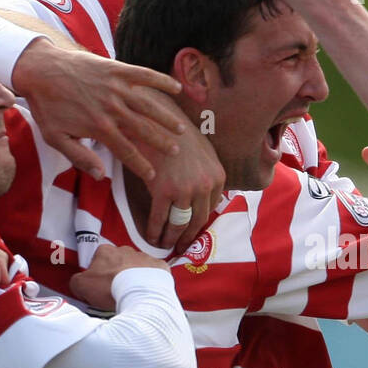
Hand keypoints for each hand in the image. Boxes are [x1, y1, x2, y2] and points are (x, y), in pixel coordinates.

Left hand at [12, 40, 188, 182]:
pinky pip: (144, 75)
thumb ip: (79, 157)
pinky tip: (177, 89)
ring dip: (166, 118)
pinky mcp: (116, 70)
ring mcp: (116, 88)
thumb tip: (100, 176)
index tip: (152, 175)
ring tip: (180, 129)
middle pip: (144, 130)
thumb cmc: (46, 105)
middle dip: (161, 143)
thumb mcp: (55, 137)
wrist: (39, 69)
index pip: (126, 152)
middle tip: (175, 152)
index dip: (141, 166)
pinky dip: (162, 81)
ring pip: (149, 106)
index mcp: (99, 128)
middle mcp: (112, 109)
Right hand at [70, 243, 168, 310]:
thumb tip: (78, 283)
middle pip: (118, 262)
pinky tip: (146, 292)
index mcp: (105, 251)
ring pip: (136, 268)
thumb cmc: (111, 288)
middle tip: (115, 292)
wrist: (140, 295)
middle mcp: (126, 250)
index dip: (97, 275)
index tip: (99, 287)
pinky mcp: (160, 267)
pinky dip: (151, 282)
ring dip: (133, 278)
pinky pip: (154, 273)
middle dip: (116, 275)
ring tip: (131, 295)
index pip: (98, 260)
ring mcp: (144, 257)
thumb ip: (76, 281)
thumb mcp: (81, 286)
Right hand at [142, 109, 224, 250]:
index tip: (192, 231)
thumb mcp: (205, 153)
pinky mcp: (164, 191)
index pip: (211, 209)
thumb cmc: (178, 135)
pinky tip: (150, 236)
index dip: (199, 223)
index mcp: (218, 178)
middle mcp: (205, 187)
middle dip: (187, 237)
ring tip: (164, 244)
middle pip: (196, 221)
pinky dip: (154, 230)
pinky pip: (159, 218)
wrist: (157, 120)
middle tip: (179, 246)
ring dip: (170, 238)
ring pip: (179, 224)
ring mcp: (185, 190)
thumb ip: (208, 174)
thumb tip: (207, 195)